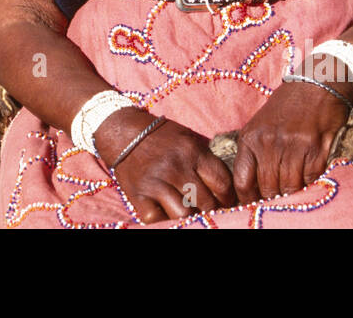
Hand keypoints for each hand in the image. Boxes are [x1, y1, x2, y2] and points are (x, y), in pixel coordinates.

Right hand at [94, 108, 235, 222]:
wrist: (124, 133)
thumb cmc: (162, 137)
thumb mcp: (188, 140)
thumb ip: (206, 160)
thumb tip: (228, 188)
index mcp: (191, 152)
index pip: (222, 183)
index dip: (228, 197)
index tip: (226, 201)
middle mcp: (174, 167)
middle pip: (205, 202)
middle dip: (210, 208)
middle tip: (208, 208)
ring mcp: (155, 182)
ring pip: (184, 215)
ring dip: (189, 215)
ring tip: (189, 211)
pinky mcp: (138, 195)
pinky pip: (156, 218)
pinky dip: (163, 217)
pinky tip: (166, 209)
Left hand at [232, 79, 351, 203]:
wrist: (316, 84)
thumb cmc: (287, 107)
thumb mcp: (260, 125)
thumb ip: (254, 153)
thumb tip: (253, 188)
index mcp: (251, 138)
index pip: (243, 181)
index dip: (248, 198)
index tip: (255, 202)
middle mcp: (269, 143)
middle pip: (268, 188)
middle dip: (274, 197)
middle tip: (279, 197)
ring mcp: (293, 146)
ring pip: (289, 186)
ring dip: (293, 192)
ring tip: (296, 189)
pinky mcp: (316, 148)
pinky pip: (311, 179)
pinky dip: (311, 183)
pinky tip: (310, 177)